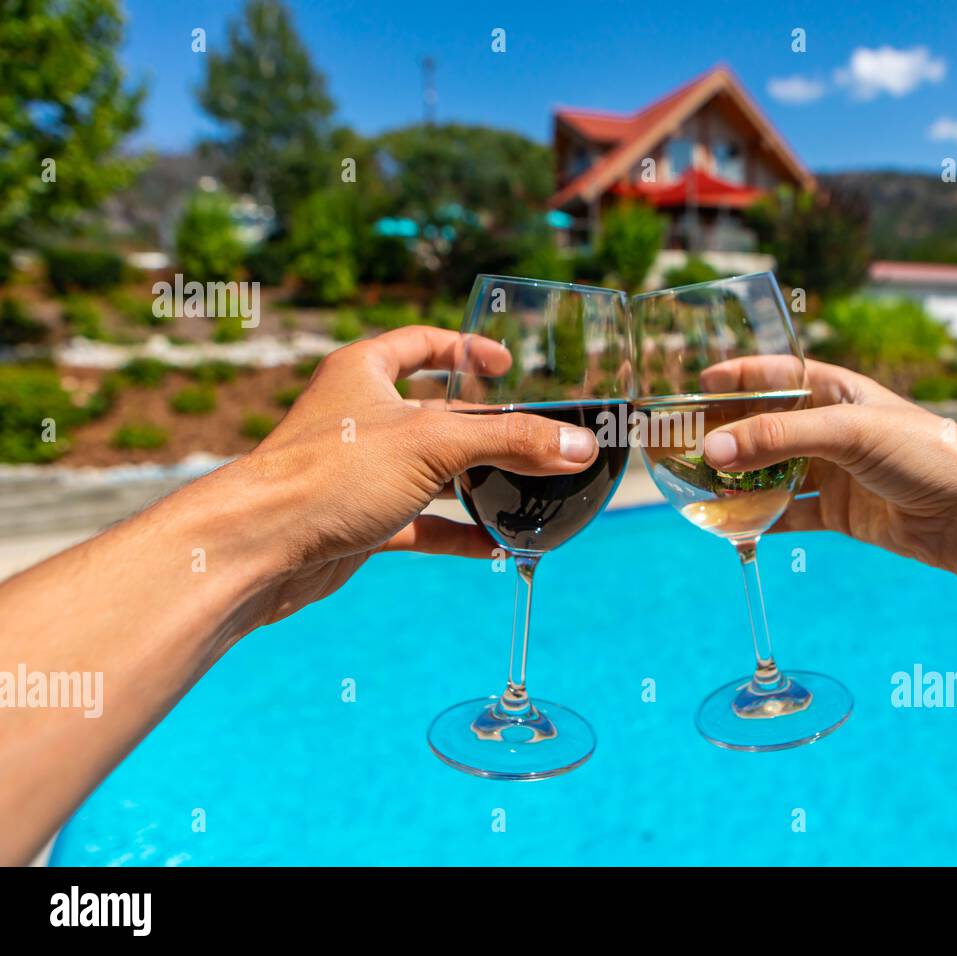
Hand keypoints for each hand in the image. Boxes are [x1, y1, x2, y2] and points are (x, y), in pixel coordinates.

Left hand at [229, 325, 597, 628]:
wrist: (256, 549)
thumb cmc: (330, 474)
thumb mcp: (433, 445)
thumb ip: (512, 442)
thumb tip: (579, 447)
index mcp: (363, 373)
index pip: (420, 344)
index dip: (464, 349)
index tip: (504, 364)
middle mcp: (358, 418)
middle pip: (436, 414)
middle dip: (486, 428)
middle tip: (536, 438)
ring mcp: (358, 473)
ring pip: (430, 472)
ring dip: (476, 483)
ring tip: (528, 491)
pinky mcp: (358, 522)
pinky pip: (419, 524)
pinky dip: (457, 532)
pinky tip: (496, 543)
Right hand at [699, 358, 956, 571]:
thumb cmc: (922, 454)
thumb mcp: (848, 433)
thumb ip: (778, 440)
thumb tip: (713, 451)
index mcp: (836, 390)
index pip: (774, 373)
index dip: (734, 377)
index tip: (693, 386)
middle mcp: (830, 427)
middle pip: (764, 427)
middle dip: (724, 435)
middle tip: (680, 443)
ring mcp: (833, 471)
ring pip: (770, 473)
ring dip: (736, 481)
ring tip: (693, 486)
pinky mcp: (837, 512)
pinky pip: (787, 513)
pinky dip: (758, 520)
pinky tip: (729, 526)